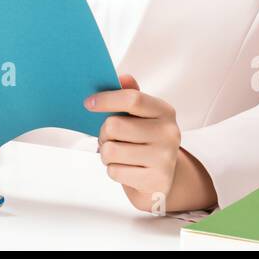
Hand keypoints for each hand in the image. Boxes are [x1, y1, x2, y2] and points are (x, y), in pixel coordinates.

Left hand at [86, 73, 215, 212]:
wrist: (162, 178)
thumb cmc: (144, 140)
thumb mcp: (141, 116)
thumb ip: (130, 95)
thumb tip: (123, 77)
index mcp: (165, 111)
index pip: (133, 99)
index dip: (106, 99)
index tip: (88, 103)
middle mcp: (169, 133)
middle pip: (114, 126)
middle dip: (103, 133)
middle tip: (108, 137)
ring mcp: (164, 158)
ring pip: (110, 151)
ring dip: (106, 153)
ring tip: (117, 153)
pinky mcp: (156, 181)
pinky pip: (115, 172)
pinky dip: (113, 170)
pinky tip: (125, 168)